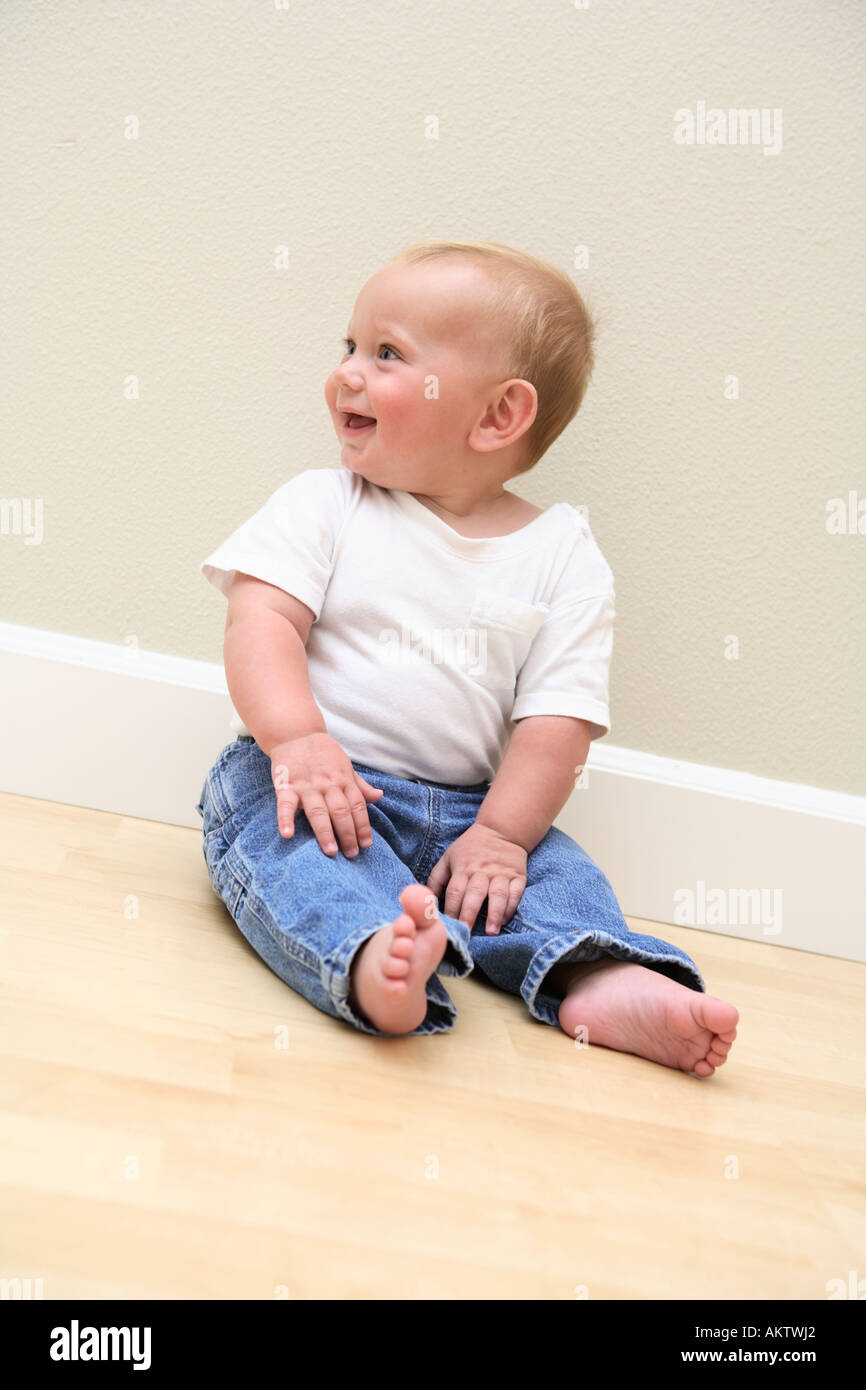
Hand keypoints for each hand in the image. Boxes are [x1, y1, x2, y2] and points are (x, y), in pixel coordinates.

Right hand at [268, 731, 383, 857]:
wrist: (296, 733)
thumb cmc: (323, 754)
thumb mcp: (345, 766)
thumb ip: (360, 785)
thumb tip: (379, 796)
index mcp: (343, 780)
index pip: (358, 806)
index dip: (363, 826)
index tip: (366, 845)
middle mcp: (328, 784)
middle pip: (341, 812)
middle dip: (348, 834)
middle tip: (352, 855)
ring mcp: (307, 785)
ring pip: (318, 811)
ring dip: (325, 832)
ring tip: (331, 851)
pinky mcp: (286, 786)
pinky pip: (286, 805)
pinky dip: (285, 819)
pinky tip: (287, 834)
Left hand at [425, 823, 526, 933]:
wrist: (501, 830)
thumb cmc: (470, 848)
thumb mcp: (448, 857)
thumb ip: (436, 879)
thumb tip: (426, 900)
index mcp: (463, 868)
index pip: (455, 891)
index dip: (451, 909)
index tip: (448, 926)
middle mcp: (482, 871)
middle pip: (475, 893)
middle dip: (470, 913)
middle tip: (467, 931)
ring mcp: (501, 874)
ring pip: (498, 894)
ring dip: (495, 913)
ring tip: (492, 931)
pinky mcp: (518, 876)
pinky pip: (516, 893)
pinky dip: (511, 907)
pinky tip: (505, 919)